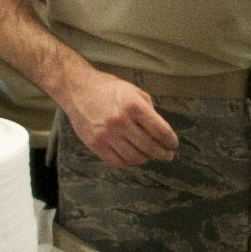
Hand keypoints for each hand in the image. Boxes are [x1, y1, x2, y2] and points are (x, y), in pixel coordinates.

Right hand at [61, 69, 177, 169]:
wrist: (77, 90)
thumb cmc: (108, 89)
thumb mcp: (133, 91)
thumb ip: (149, 110)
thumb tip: (161, 132)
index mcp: (133, 106)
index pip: (161, 131)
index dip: (171, 141)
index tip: (173, 145)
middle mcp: (120, 121)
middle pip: (150, 147)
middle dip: (163, 154)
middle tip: (167, 155)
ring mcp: (107, 135)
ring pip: (135, 158)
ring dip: (146, 159)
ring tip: (150, 155)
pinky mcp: (96, 144)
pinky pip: (118, 161)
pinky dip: (129, 162)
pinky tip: (133, 157)